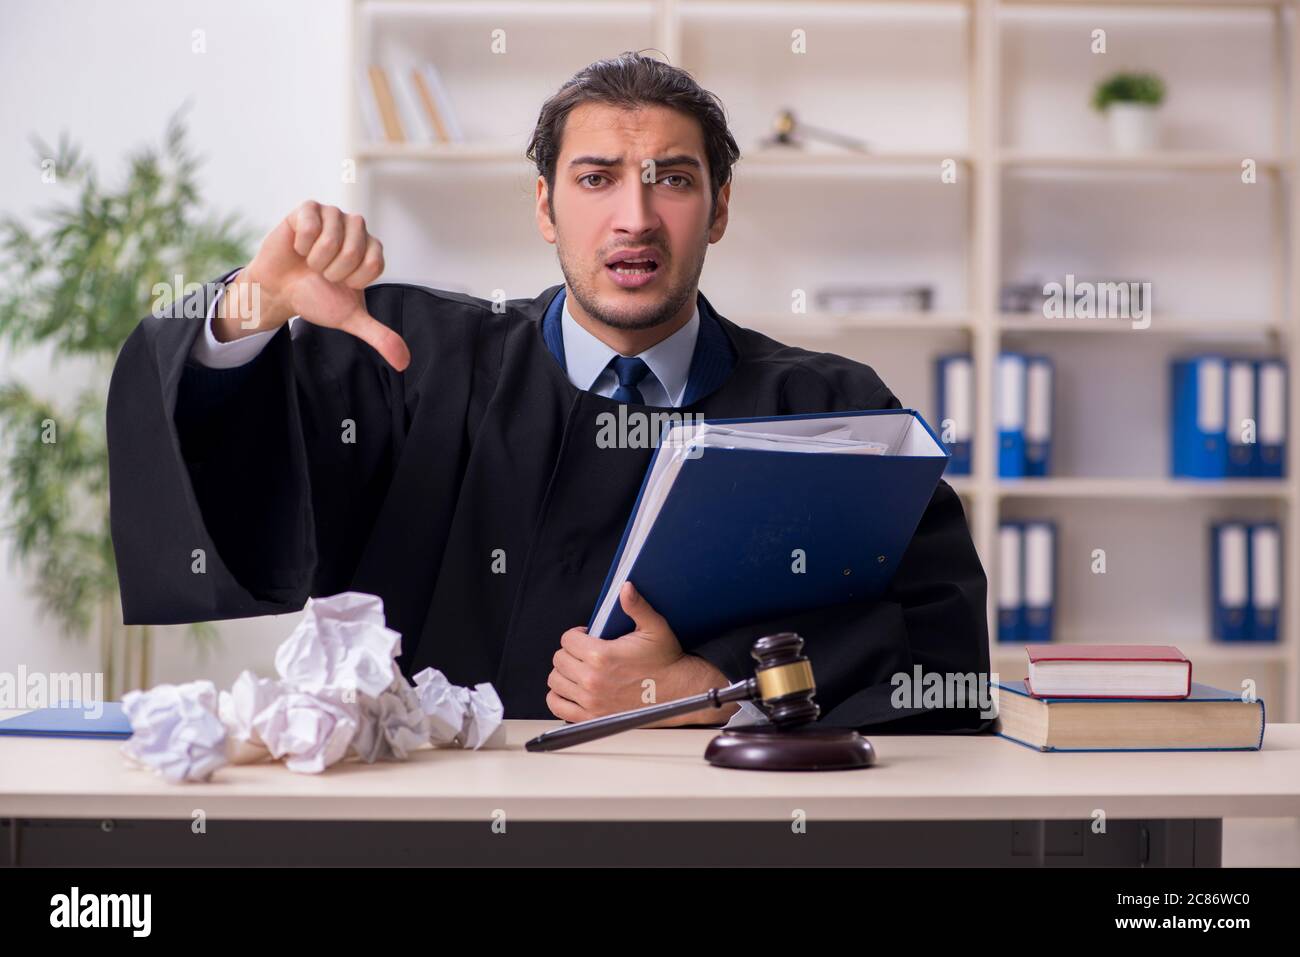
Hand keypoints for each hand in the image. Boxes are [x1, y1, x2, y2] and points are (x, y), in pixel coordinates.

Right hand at [218, 200, 409, 370]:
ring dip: (317, 259)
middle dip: (334, 271)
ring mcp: (333, 215)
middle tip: (323, 274)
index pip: (374, 264)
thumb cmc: (316, 297)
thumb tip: (404, 363)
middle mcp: (356, 229)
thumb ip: (379, 335)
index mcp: (371, 250)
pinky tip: (298, 248)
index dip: (353, 280)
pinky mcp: (309, 208)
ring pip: (333, 238)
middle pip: (355, 250)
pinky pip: (310, 225)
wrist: (280, 290)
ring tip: (310, 262)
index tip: (341, 283)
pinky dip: (301, 244)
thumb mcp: (350, 318)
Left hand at [546, 581, 739, 727]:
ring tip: (580, 668)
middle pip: (559, 659)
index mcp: (601, 656)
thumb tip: (626, 587)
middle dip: (570, 652)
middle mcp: (591, 680)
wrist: (679, 692)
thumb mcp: (654, 627)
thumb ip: (636, 606)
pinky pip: (558, 706)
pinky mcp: (591, 717)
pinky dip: (559, 696)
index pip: (567, 640)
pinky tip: (572, 689)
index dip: (576, 635)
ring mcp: (590, 701)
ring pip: (556, 681)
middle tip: (585, 652)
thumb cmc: (666, 661)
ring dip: (564, 673)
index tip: (587, 637)